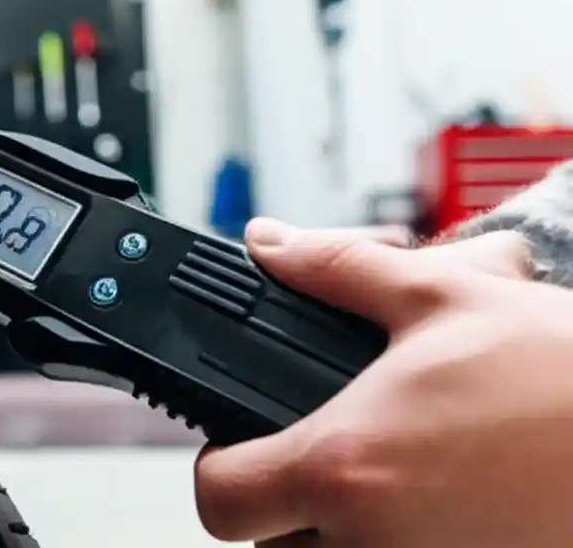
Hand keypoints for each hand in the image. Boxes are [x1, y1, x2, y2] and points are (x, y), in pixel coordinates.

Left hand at [195, 218, 572, 547]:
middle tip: (335, 452)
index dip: (223, 468)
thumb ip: (337, 270)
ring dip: (345, 531)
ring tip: (399, 476)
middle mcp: (376, 543)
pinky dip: (410, 544)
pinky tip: (448, 506)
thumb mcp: (443, 298)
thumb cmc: (567, 376)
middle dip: (288, 501)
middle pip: (275, 543)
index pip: (221, 501)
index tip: (245, 445)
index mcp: (347, 465)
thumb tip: (273, 243)